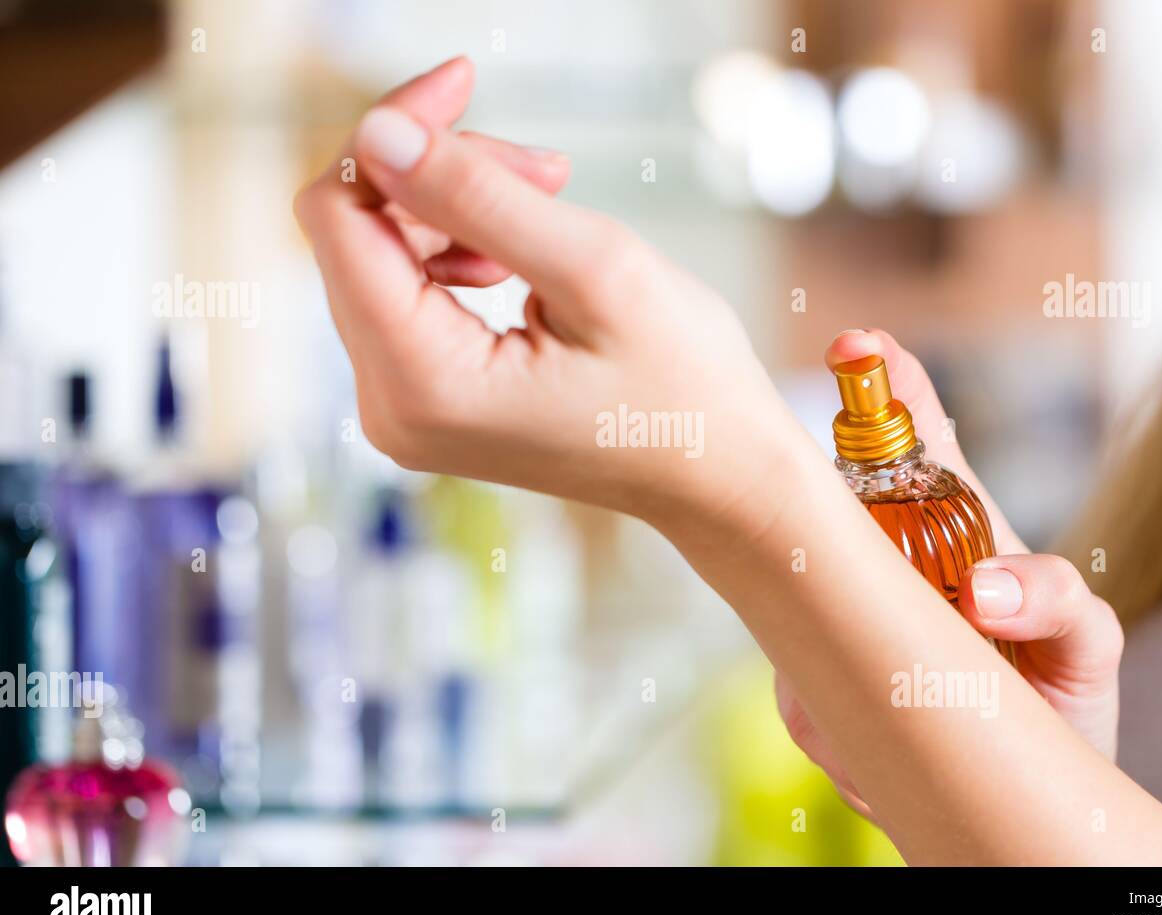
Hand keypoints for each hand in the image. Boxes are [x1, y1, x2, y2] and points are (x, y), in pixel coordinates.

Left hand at [294, 57, 807, 539]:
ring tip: (551, 204)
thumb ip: (478, 196)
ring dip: (456, 208)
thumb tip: (379, 133)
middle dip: (440, 175)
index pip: (339, 219)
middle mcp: (390, 408)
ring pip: (381, 258)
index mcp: (423, 384)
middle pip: (357, 235)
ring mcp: (403, 411)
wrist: (717, 478)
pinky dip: (459, 250)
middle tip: (548, 167)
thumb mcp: (595, 270)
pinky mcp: (426, 402)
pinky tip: (525, 255)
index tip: (464, 85)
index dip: (391, 135)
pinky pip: (406, 295)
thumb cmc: (682, 385)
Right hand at [777, 331, 1121, 818]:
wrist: (1021, 793)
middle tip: (851, 568)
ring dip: (846, 669)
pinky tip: (888, 758)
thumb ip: (1060, 602)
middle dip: (809, 519)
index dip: (885, 383)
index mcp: (953, 527)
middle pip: (825, 509)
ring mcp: (842, 626)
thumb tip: (981, 590)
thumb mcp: (1088, 645)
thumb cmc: (1058, 695)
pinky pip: (802, 705)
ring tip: (923, 713)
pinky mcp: (817, 698)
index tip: (860, 344)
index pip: (916, 437)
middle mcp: (887, 565)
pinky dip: (844, 736)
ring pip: (799, 618)